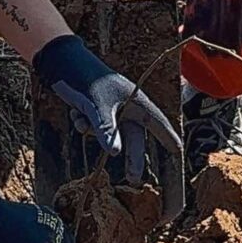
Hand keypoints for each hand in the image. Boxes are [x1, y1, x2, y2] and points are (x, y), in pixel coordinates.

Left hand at [33, 35, 185, 219]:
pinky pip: (95, 126)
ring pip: (109, 133)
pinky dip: (85, 124)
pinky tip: (75, 113)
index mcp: (136, 100)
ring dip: (96, 133)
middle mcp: (127, 105)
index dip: (168, 138)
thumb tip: (115, 154)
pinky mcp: (96, 108)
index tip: (178, 152)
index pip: (158, 123)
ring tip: (82, 121)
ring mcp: (112, 108)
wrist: (63, 62)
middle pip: (133, 137)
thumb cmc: (86, 79)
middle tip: (133, 180)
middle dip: (130, 157)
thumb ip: (107, 130)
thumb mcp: (98, 107)